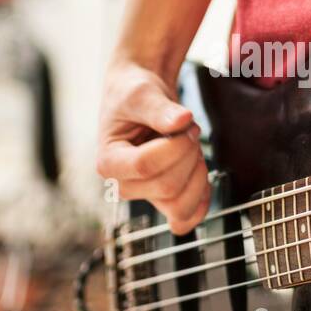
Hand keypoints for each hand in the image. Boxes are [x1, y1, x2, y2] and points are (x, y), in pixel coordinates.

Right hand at [96, 61, 210, 233]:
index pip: (145, 166)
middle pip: (168, 187)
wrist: (141, 98)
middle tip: (189, 130)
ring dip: (198, 175)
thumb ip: (159, 108)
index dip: (174, 146)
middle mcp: (124, 184)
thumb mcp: (142, 93)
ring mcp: (146, 194)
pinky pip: (187, 217)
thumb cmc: (133, 94)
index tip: (184, 122)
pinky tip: (199, 169)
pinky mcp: (165, 198)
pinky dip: (202, 197)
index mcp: (108, 162)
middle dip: (188, 155)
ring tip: (192, 148)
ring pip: (180, 206)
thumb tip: (181, 120)